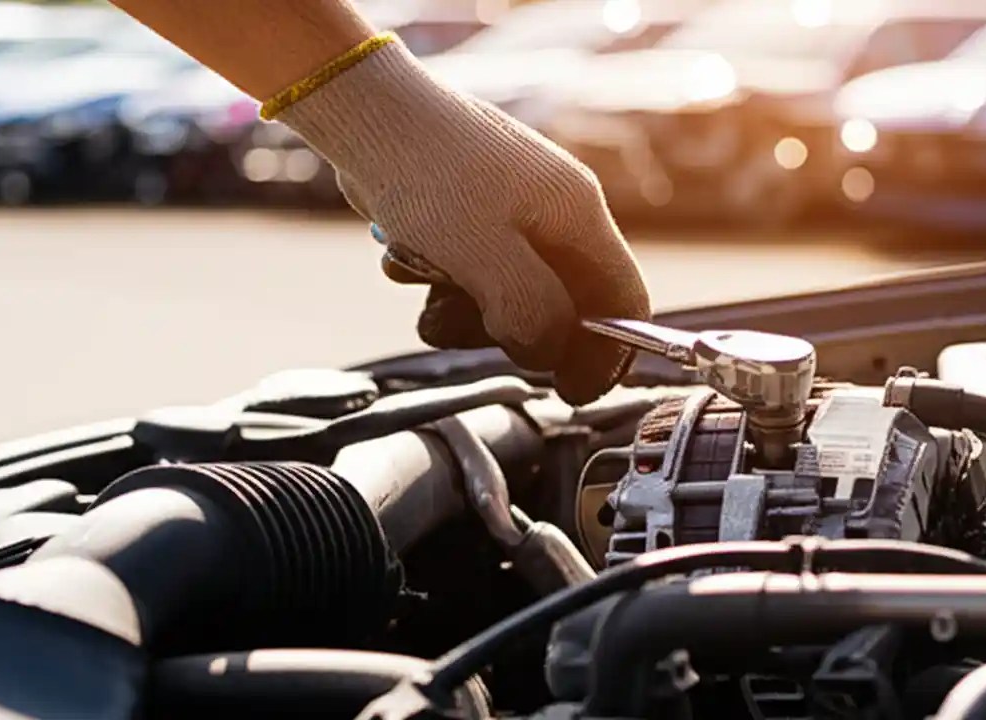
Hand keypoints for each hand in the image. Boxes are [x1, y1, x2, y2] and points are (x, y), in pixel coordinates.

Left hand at [278, 40, 650, 404]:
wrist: (360, 111)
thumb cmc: (425, 172)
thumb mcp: (484, 256)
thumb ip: (529, 313)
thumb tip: (546, 353)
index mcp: (577, 215)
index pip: (625, 299)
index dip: (607, 355)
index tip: (571, 391)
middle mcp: (554, 213)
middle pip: (563, 305)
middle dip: (514, 329)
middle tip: (469, 325)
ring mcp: (513, 212)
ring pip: (510, 295)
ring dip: (465, 309)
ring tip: (425, 284)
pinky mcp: (472, 215)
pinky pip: (472, 274)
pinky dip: (440, 281)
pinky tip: (408, 257)